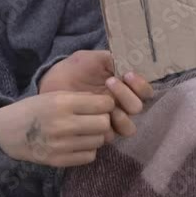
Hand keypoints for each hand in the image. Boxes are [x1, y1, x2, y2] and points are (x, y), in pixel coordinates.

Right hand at [0, 92, 114, 167]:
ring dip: (96, 135)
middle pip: (104, 124)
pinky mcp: (59, 161)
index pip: (103, 105)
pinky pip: (89, 156)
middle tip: (95, 119)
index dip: (107, 104)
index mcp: (62, 104)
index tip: (102, 105)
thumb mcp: (55, 95)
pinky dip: (88, 149)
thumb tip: (109, 102)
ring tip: (85, 131)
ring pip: (99, 141)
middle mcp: (62, 125)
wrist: (9, 132)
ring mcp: (61, 145)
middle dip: (104, 120)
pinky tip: (79, 143)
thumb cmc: (35, 109)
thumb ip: (82, 98)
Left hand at [38, 50, 153, 137]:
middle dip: (127, 95)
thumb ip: (111, 59)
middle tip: (109, 82)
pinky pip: (109, 137)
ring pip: (129, 127)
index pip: (145, 91)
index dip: (140, 85)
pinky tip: (92, 116)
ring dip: (121, 115)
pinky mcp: (97, 132)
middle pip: (138, 108)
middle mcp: (121, 105)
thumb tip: (130, 63)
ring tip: (107, 104)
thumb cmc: (73, 70)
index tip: (127, 74)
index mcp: (124, 87)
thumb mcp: (92, 59)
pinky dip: (105, 128)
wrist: (51, 85)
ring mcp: (110, 120)